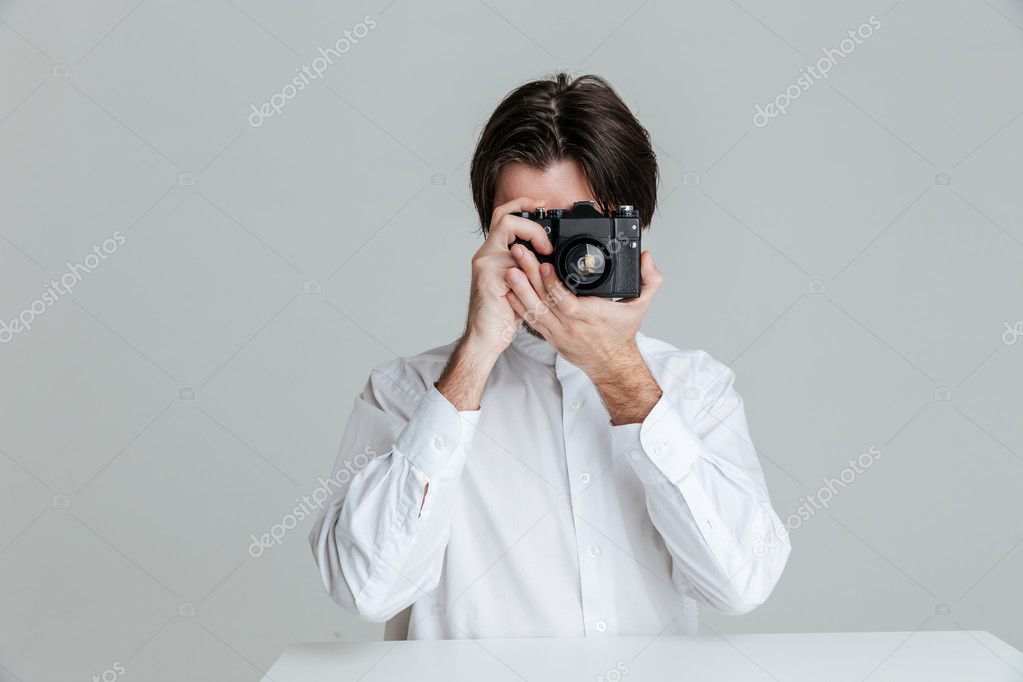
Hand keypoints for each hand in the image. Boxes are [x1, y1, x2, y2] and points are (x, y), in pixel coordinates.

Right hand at [463, 197, 552, 356]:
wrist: (487, 337)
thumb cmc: (504, 313)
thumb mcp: (521, 283)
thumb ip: (529, 265)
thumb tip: (552, 255)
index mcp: (493, 252)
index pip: (504, 215)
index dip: (523, 204)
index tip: (543, 205)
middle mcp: (486, 254)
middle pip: (504, 217)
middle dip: (530, 223)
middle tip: (547, 243)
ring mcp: (484, 264)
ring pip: (511, 239)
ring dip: (533, 246)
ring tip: (546, 260)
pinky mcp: (488, 277)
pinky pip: (513, 264)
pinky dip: (529, 270)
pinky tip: (536, 281)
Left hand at [504, 246, 664, 422]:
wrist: (612, 364)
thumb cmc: (621, 333)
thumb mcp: (641, 306)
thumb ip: (649, 280)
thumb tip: (647, 257)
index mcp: (592, 316)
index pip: (567, 301)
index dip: (553, 284)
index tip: (544, 264)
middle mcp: (572, 326)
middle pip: (545, 302)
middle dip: (530, 278)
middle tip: (519, 256)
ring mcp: (559, 333)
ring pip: (534, 311)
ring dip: (520, 290)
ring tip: (509, 270)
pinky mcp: (550, 337)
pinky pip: (531, 321)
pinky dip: (519, 306)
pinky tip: (509, 291)